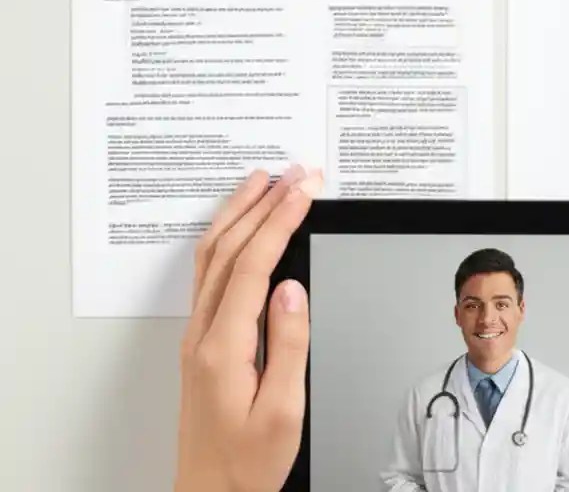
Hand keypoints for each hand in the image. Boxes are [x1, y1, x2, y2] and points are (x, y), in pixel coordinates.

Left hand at [175, 165, 322, 491]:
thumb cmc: (248, 463)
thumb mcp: (282, 410)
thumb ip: (288, 344)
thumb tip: (292, 290)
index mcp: (223, 348)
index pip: (253, 265)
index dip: (280, 220)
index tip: (305, 189)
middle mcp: (203, 335)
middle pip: (229, 250)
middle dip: (264, 203)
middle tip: (296, 171)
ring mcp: (198, 337)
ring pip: (213, 257)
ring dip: (240, 213)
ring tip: (264, 181)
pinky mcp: (201, 343)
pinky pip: (210, 274)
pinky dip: (229, 239)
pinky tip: (241, 228)